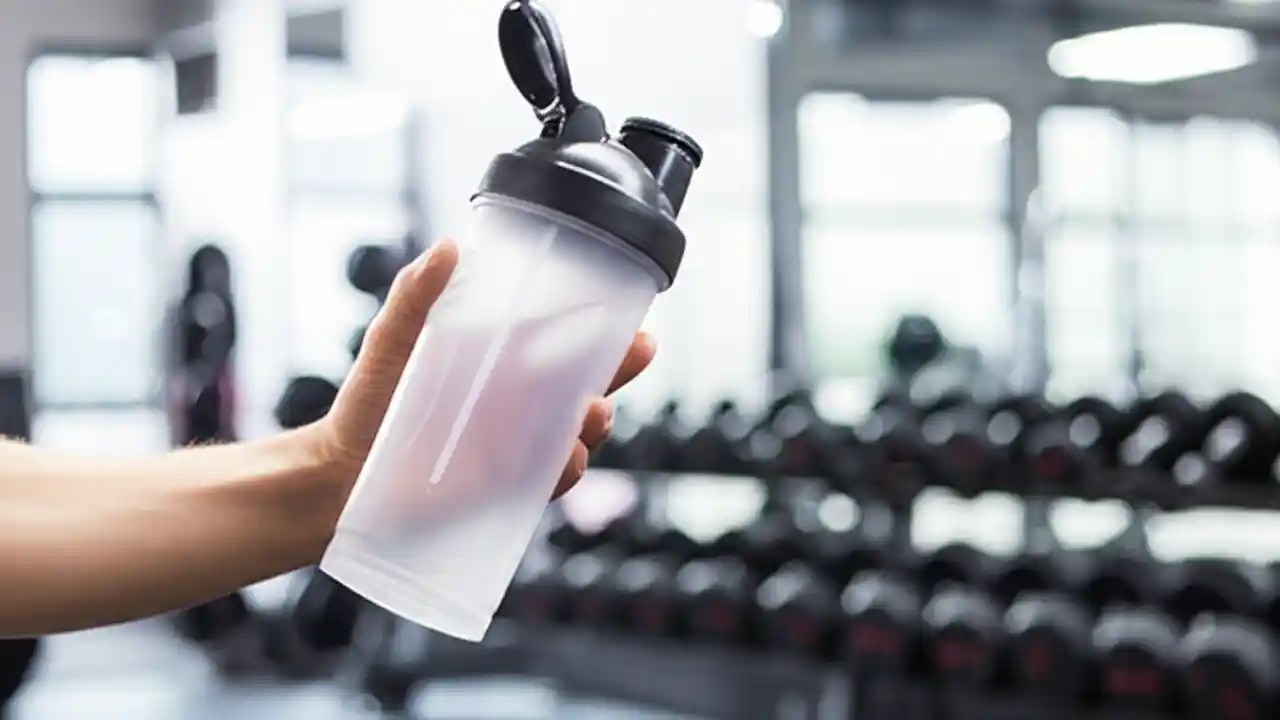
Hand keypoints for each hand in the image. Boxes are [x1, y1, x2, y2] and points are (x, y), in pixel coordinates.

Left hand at [313, 239, 655, 498]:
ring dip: (596, 422)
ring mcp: (516, 445)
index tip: (632, 320)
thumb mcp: (392, 341)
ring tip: (590, 412)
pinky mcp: (508, 485)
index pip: (565, 343)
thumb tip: (447, 247)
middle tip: (634, 355)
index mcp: (501, 363)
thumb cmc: (368, 404)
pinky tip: (565, 458)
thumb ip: (417, 297)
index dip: (604, 333)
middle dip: (618, 373)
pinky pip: (553, 478)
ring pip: (578, 432)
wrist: (341, 474)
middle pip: (586, 385)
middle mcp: (518, 403)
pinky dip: (566, 469)